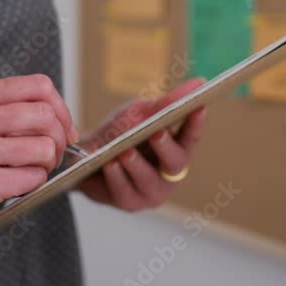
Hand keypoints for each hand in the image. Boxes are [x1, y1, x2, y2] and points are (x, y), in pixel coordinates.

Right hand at [0, 74, 78, 261]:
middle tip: (50, 155)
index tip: (63, 127)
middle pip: (44, 115)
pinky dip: (33, 184)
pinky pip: (32, 178)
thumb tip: (61, 119)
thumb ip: (2, 113)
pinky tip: (13, 187)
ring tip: (31, 171)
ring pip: (43, 147)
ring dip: (47, 164)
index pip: (36, 85)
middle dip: (59, 137)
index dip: (60, 107)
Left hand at [80, 78, 206, 211]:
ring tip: (124, 151)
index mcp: (178, 148)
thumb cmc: (120, 132)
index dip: (197, 122)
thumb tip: (200, 82)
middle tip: (156, 133)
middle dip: (166, 147)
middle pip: (176, 162)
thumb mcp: (141, 113)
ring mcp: (151, 191)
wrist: (84, 155)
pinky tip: (109, 164)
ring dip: (136, 164)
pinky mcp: (130, 203)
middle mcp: (170, 174)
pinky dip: (117, 177)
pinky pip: (125, 192)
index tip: (198, 106)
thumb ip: (167, 102)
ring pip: (148, 180)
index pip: (192, 136)